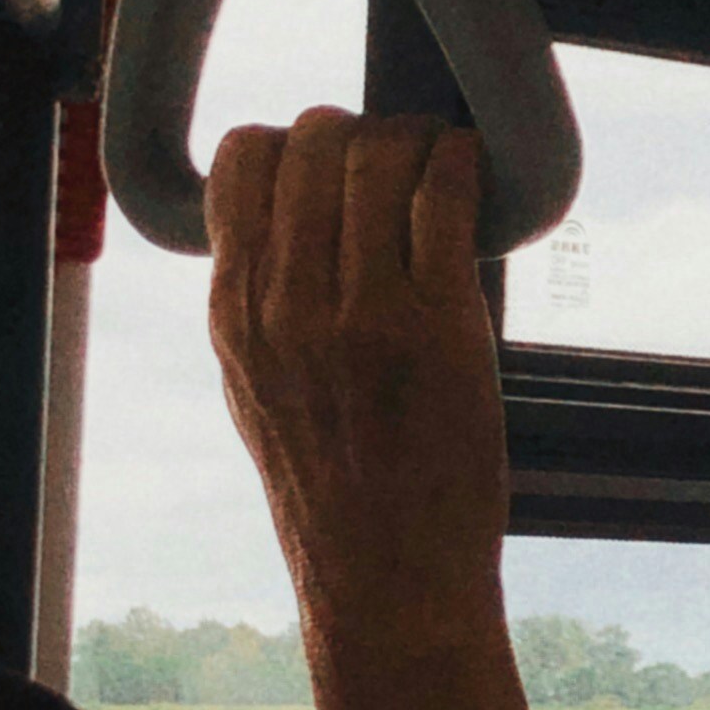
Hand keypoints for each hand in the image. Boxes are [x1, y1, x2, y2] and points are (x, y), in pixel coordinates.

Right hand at [206, 112, 507, 647]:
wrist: (389, 577)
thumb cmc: (334, 490)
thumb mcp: (258, 391)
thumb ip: (260, 308)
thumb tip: (276, 230)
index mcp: (236, 317)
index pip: (241, 165)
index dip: (291, 143)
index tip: (328, 162)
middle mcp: (289, 306)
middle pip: (313, 144)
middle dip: (361, 132)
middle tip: (396, 154)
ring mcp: (364, 313)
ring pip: (378, 157)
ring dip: (418, 141)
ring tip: (439, 161)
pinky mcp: (440, 326)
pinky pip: (444, 198)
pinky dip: (462, 166)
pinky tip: (473, 175)